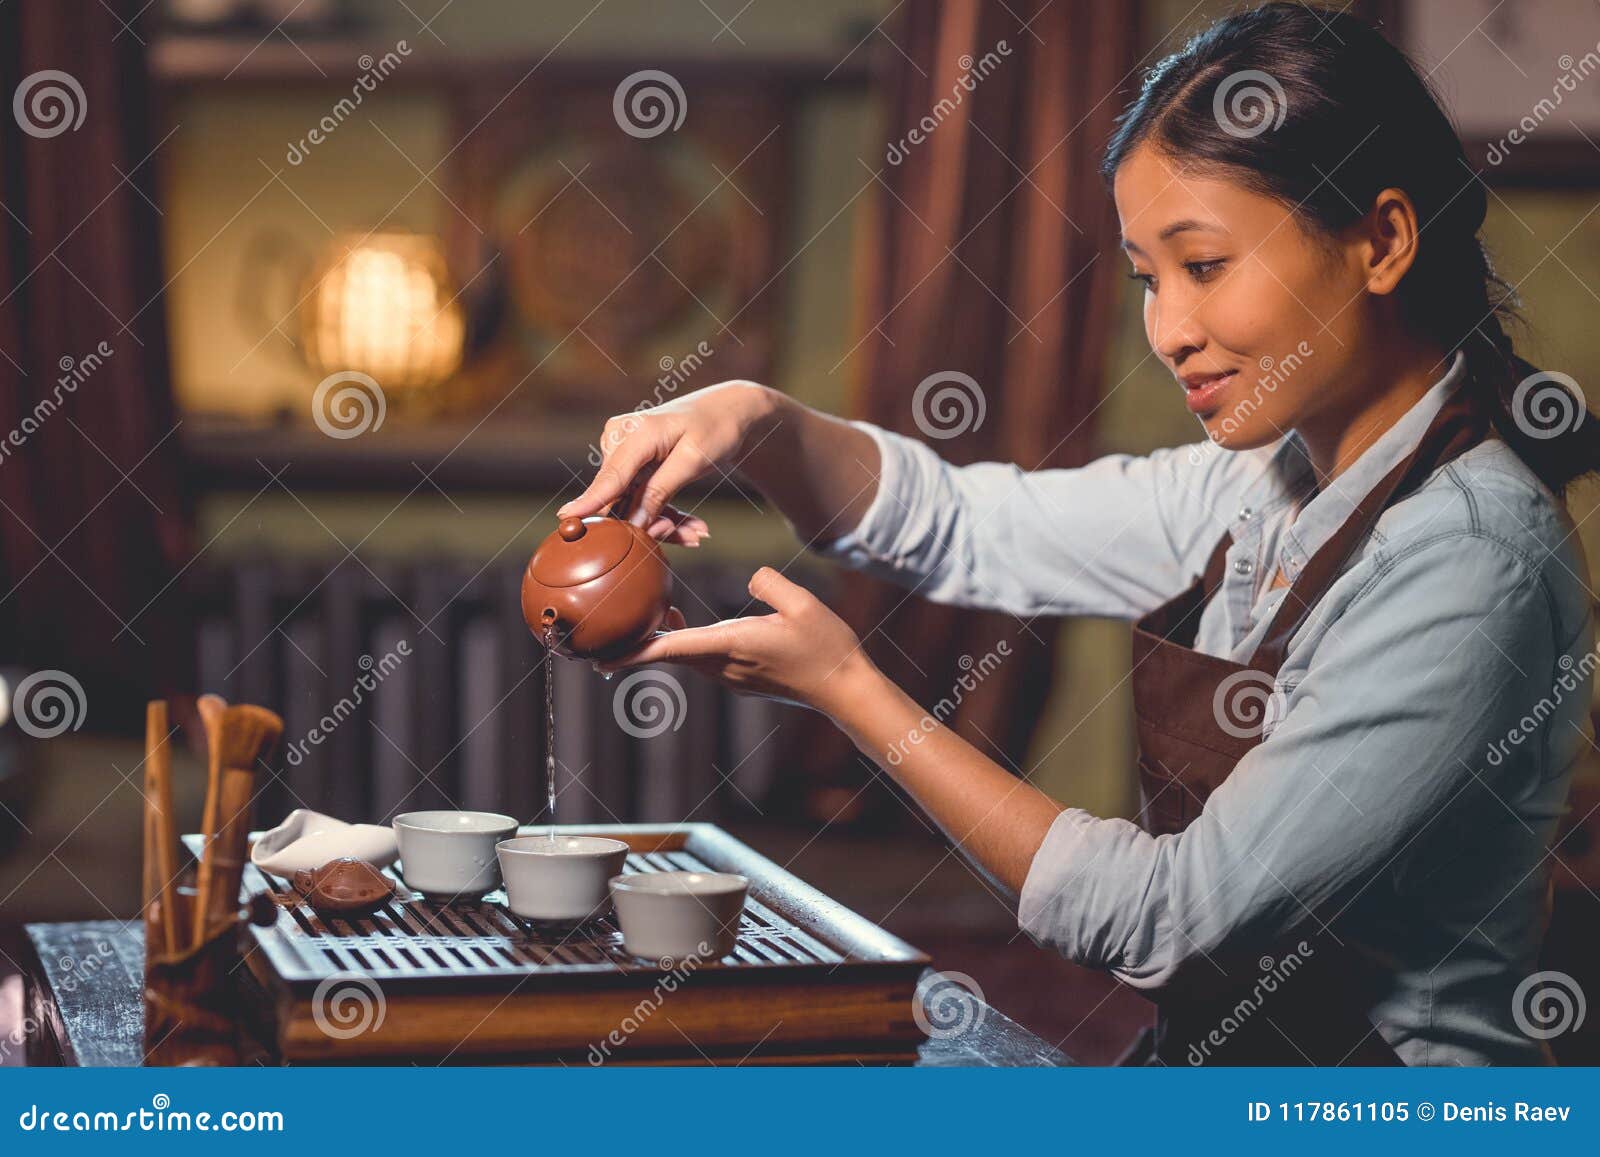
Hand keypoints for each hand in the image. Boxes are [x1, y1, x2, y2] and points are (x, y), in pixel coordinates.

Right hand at [558, 381, 784, 544]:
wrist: (728, 410)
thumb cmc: (715, 429)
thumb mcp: (694, 461)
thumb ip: (661, 490)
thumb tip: (634, 522)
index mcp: (637, 432)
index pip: (610, 477)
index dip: (590, 502)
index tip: (566, 519)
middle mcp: (621, 438)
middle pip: (622, 497)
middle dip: (652, 524)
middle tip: (692, 537)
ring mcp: (623, 450)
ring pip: (632, 502)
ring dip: (665, 522)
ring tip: (699, 532)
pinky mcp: (630, 463)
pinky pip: (640, 497)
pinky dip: (665, 513)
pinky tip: (692, 527)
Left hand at [596, 566, 877, 716]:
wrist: (845, 689)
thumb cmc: (826, 647)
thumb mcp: (802, 604)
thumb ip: (769, 583)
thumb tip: (752, 578)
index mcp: (730, 646)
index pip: (667, 648)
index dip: (629, 651)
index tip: (596, 657)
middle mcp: (722, 666)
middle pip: (666, 652)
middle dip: (634, 641)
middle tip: (603, 628)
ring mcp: (730, 676)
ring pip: (682, 654)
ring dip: (661, 637)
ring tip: (647, 611)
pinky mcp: (740, 678)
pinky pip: (699, 658)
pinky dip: (682, 642)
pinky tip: (681, 621)